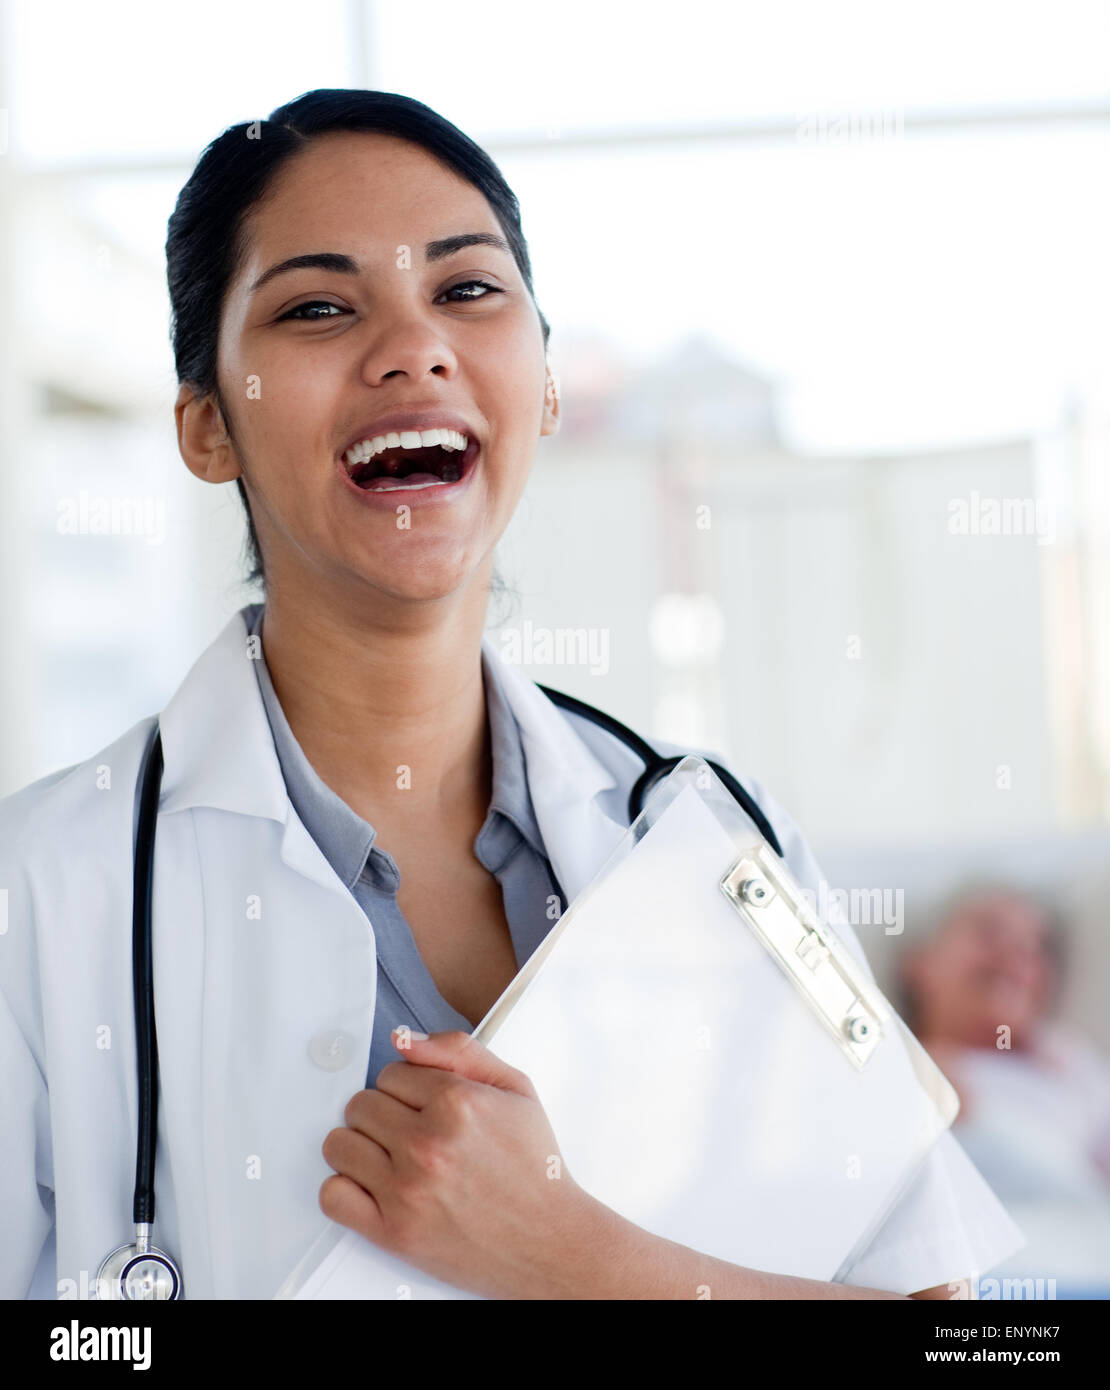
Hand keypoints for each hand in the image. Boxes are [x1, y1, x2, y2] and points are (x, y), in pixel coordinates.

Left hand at [319, 1029, 609, 1298]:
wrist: (550, 1241)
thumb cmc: (534, 1169)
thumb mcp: (515, 1090)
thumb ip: (458, 1052)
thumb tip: (404, 1039)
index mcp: (457, 1102)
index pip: (391, 1073)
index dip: (407, 1088)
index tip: (422, 1106)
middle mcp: (428, 1144)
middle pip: (361, 1105)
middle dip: (384, 1115)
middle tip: (410, 1133)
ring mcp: (407, 1190)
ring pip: (340, 1144)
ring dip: (361, 1148)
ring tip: (391, 1159)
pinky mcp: (393, 1232)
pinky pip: (333, 1196)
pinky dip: (345, 1190)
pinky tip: (373, 1187)